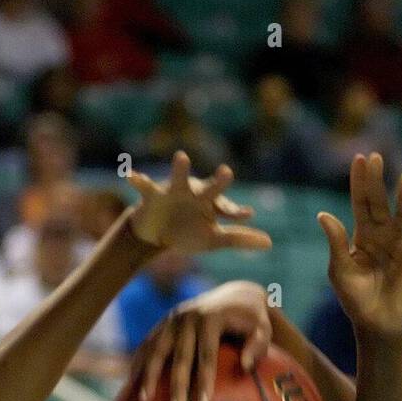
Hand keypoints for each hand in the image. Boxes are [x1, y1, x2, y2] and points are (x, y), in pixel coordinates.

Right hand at [127, 151, 271, 255]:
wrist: (156, 232)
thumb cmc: (188, 232)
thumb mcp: (213, 239)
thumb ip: (239, 239)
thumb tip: (270, 243)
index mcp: (210, 203)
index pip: (226, 208)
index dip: (235, 212)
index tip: (247, 215)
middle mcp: (194, 192)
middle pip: (208, 188)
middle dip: (217, 182)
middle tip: (227, 173)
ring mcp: (173, 190)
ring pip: (178, 178)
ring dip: (180, 169)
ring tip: (181, 156)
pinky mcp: (152, 194)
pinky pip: (145, 185)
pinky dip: (138, 179)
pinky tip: (130, 175)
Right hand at [135, 281, 272, 400]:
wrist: (233, 297)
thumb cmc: (251, 322)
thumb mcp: (263, 329)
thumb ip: (258, 345)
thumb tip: (246, 365)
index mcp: (210, 319)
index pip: (206, 355)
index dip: (204, 380)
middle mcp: (186, 317)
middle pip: (178, 357)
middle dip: (175, 386)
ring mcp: (170, 320)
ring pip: (155, 351)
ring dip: (148, 376)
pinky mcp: (161, 325)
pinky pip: (146, 348)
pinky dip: (139, 366)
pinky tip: (132, 388)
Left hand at [318, 152, 401, 338]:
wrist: (376, 326)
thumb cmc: (355, 300)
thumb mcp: (340, 272)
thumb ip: (336, 243)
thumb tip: (323, 215)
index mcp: (362, 236)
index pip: (361, 203)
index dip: (360, 182)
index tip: (359, 158)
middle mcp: (382, 236)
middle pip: (380, 204)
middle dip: (378, 181)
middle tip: (376, 157)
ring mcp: (401, 247)